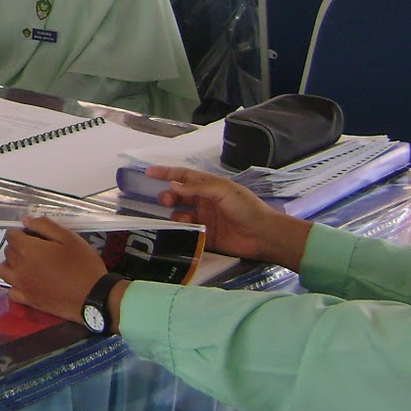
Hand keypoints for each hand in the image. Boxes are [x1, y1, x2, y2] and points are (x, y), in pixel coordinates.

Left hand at [0, 216, 106, 323]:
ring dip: (12, 264)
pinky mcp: (28, 300)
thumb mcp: (69, 238)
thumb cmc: (83, 264)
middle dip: (18, 246)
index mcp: (28, 250)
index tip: (36, 236)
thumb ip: (45, 226)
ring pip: (4, 271)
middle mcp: (19, 268)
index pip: (11, 236)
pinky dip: (15, 284)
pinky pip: (11, 290)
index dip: (22, 232)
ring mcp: (22, 286)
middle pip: (8, 252)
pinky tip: (28, 282)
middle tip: (38, 248)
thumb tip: (26, 220)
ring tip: (29, 264)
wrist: (92, 296)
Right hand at [145, 166, 311, 268]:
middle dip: (168, 195)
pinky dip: (180, 230)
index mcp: (210, 186)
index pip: (184, 176)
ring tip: (179, 218)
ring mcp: (204, 219)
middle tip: (165, 200)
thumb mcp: (223, 192)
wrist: (262, 235)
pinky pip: (187, 232)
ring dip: (174, 214)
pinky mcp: (205, 236)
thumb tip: (172, 185)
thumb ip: (197, 188)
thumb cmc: (246, 208)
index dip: (166, 173)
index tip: (148, 173)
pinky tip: (182, 230)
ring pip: (180, 214)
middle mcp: (204, 201)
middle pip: (179, 195)